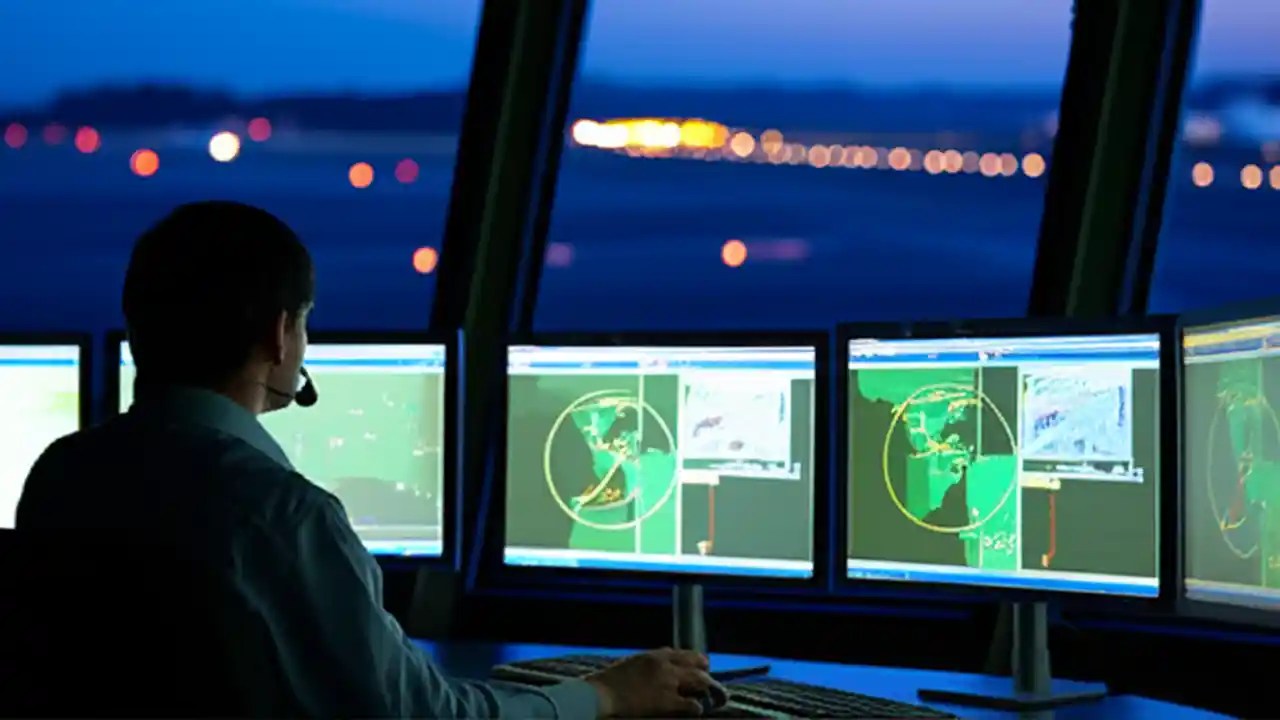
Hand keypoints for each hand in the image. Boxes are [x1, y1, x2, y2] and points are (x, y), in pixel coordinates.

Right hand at [585, 647, 712, 717]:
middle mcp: (665, 665)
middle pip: (697, 664)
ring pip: (701, 681)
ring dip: (709, 689)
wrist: (600, 695)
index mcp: (654, 656)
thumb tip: (660, 669)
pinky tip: (697, 711)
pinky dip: (697, 707)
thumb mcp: (631, 665)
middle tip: (710, 683)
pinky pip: (692, 704)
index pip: (683, 653)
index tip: (699, 668)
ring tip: (714, 697)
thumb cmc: (609, 683)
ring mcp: (668, 683)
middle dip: (705, 673)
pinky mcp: (668, 701)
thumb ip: (648, 665)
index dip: (694, 661)